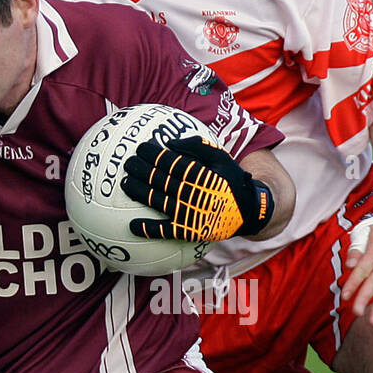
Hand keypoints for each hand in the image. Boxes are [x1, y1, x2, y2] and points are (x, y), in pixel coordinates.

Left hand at [121, 135, 273, 241]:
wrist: (249, 211)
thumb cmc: (231, 180)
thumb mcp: (221, 157)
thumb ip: (198, 146)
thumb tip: (170, 142)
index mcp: (199, 174)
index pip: (170, 161)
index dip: (152, 154)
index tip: (140, 147)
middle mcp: (191, 193)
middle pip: (159, 179)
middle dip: (140, 169)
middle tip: (127, 163)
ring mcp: (188, 213)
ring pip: (157, 200)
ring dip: (137, 192)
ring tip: (123, 183)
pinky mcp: (188, 230)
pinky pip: (164, 230)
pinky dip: (147, 228)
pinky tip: (131, 226)